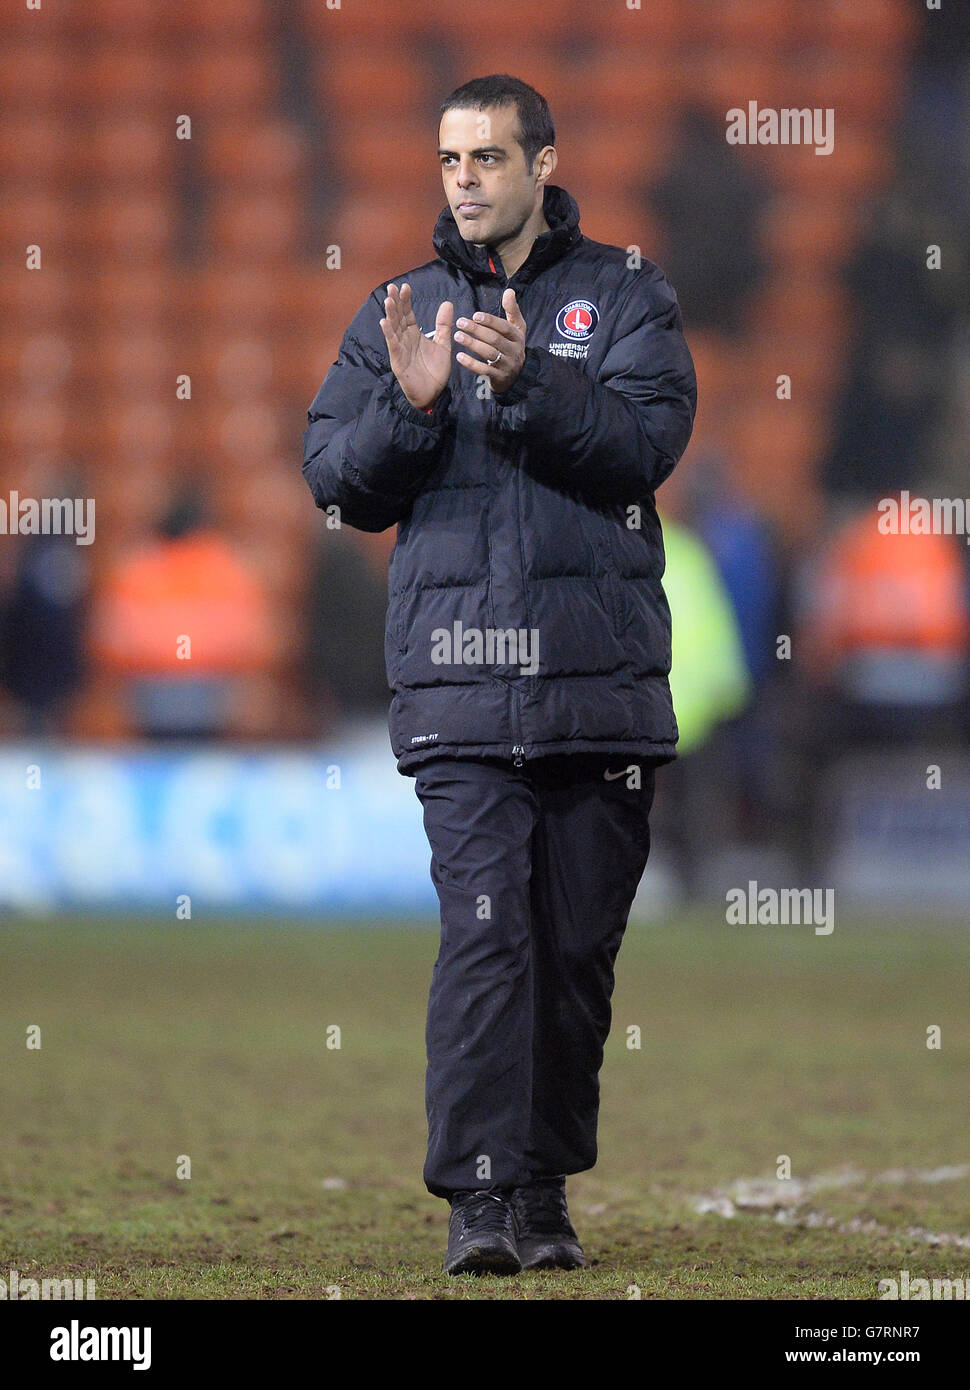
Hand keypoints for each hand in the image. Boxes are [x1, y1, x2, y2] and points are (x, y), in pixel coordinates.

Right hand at [379, 282, 453, 411]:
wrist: (432, 394)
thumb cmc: (435, 371)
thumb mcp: (443, 345)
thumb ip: (443, 326)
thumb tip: (447, 303)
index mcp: (414, 334)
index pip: (408, 313)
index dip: (406, 301)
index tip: (406, 286)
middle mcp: (405, 339)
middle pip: (398, 317)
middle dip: (395, 303)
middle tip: (392, 287)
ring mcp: (400, 349)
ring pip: (393, 328)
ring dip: (390, 314)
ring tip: (388, 300)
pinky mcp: (398, 360)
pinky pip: (392, 344)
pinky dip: (388, 333)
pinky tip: (384, 322)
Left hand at [453, 288, 526, 393]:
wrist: (516, 377)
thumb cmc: (511, 346)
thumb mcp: (516, 329)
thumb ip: (512, 310)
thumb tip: (509, 291)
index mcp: (517, 337)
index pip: (504, 327)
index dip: (490, 321)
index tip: (475, 315)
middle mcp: (514, 351)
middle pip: (495, 339)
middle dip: (477, 330)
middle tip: (460, 323)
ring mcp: (507, 365)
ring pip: (489, 353)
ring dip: (472, 344)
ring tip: (457, 336)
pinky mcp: (498, 377)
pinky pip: (484, 370)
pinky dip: (471, 363)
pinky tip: (459, 356)